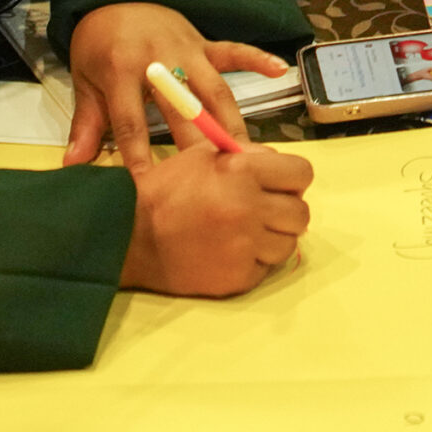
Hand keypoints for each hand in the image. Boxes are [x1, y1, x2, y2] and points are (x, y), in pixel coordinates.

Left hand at [67, 1, 282, 172]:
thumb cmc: (98, 45)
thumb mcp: (85, 82)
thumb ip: (86, 124)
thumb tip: (72, 165)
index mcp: (123, 71)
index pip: (132, 122)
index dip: (139, 156)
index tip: (151, 187)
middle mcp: (159, 60)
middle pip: (184, 108)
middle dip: (200, 141)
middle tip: (218, 175)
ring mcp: (186, 50)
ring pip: (214, 89)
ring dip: (231, 120)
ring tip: (248, 154)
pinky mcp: (203, 42)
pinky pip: (233, 50)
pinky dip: (257, 58)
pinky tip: (280, 70)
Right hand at [123, 143, 316, 296]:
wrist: (129, 237)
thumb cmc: (164, 192)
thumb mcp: (201, 155)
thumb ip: (244, 154)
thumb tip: (277, 163)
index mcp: (243, 172)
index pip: (302, 174)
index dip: (292, 179)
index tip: (280, 185)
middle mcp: (249, 208)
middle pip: (301, 213)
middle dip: (285, 210)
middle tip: (264, 211)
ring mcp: (245, 246)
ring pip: (288, 244)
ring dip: (273, 237)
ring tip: (247, 233)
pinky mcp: (237, 277)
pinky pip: (266, 268)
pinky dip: (254, 261)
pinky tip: (232, 251)